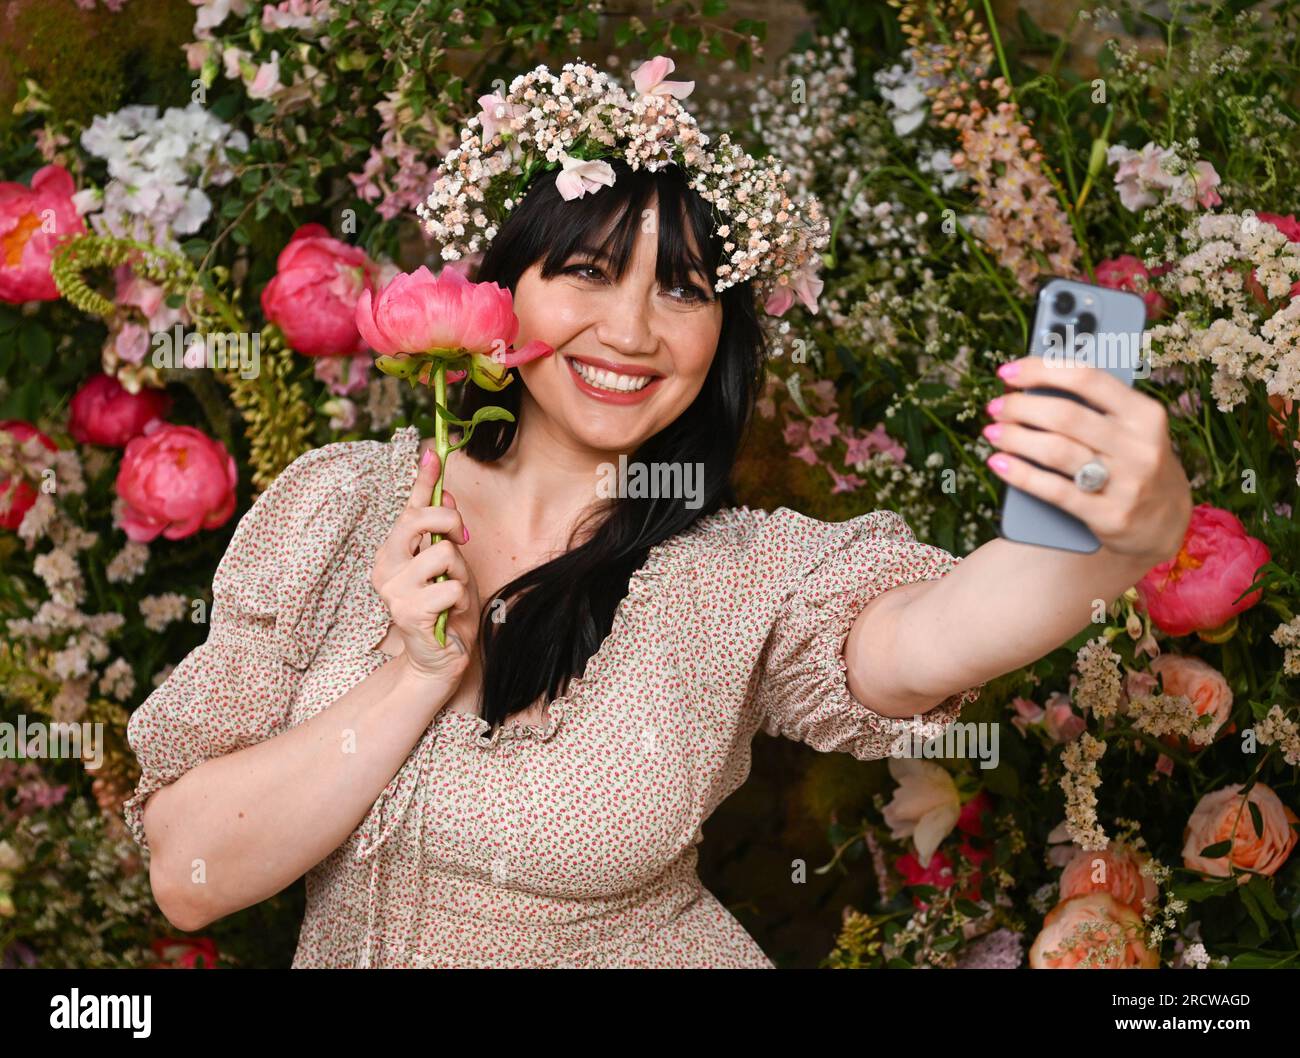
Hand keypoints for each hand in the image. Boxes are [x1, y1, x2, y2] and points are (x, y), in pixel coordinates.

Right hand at [371, 446, 480, 685]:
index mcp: (392, 550)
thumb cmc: (444, 608)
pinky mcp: (407, 612)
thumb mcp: (450, 564)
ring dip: (460, 575)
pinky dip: (460, 601)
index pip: (410, 507)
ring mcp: (392, 589)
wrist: (438, 658)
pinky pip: (452, 588)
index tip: (432, 454)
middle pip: (421, 520)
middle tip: (462, 543)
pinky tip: (448, 614)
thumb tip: (447, 493)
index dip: (423, 480)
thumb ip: (444, 533)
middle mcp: (384, 565)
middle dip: (451, 524)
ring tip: (451, 594)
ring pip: (444, 554)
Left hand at [982, 354, 1192, 564]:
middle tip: (996, 407)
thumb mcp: (1131, 429)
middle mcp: (1139, 446)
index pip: (1087, 379)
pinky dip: (1020, 474)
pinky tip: (998, 463)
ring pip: (1056, 451)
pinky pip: (1054, 490)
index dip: (1041, 370)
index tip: (1008, 371)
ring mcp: (1126, 483)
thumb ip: (1094, 407)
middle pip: (1065, 416)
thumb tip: (1033, 383)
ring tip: (992, 432)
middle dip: (1021, 407)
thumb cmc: (1133, 463)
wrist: (1165, 522)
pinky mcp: (1109, 515)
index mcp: (1144, 414)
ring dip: (1015, 438)